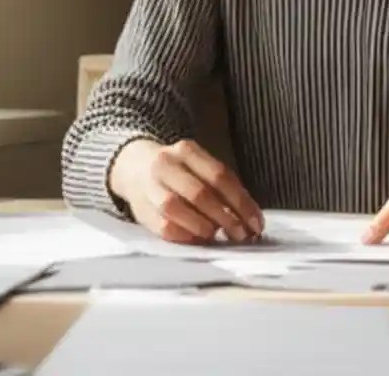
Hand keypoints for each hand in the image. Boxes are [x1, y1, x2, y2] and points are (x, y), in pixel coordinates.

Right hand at [109, 138, 264, 244]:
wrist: (132, 167)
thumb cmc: (178, 172)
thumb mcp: (198, 167)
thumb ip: (221, 188)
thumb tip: (249, 219)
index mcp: (186, 150)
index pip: (219, 176)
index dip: (241, 202)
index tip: (256, 222)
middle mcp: (165, 164)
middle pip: (199, 193)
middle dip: (226, 218)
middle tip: (242, 234)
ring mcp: (149, 186)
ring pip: (176, 208)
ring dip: (203, 227)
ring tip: (217, 235)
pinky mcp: (140, 209)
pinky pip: (164, 227)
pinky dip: (185, 235)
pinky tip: (198, 238)